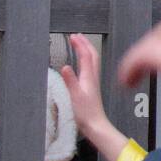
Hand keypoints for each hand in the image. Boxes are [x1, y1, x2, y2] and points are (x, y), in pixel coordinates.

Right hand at [60, 34, 127, 160]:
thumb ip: (70, 81)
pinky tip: (81, 63)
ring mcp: (92, 81)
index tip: (73, 36)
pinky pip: (89, 68)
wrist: (95, 125)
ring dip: (86, 50)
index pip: (86, 55)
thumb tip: (65, 66)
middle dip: (84, 43)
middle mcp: (92, 77)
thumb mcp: (75, 96)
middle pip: (92, 55)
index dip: (80, 44)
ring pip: (92, 61)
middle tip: (76, 36)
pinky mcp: (91, 86)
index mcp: (89, 77)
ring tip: (79, 44)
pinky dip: (85, 60)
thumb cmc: (86, 113)